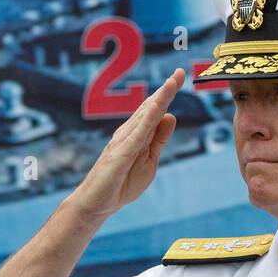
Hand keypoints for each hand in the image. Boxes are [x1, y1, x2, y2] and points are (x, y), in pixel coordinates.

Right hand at [72, 68, 183, 221]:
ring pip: (144, 116)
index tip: (179, 76)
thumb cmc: (121, 183)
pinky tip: (157, 107)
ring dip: (159, 99)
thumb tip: (170, 116)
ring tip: (171, 83)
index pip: (154, 111)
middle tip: (180, 72)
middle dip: (166, 90)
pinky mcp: (120, 154)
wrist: (97, 203)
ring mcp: (123, 142)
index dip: (167, 94)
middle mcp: (128, 133)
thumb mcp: (149, 161)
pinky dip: (148, 119)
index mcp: (137, 135)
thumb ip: (159, 139)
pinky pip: (137, 134)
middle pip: (150, 108)